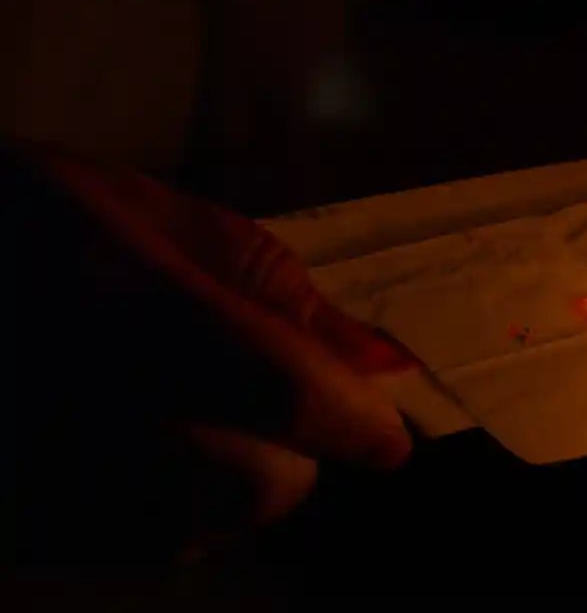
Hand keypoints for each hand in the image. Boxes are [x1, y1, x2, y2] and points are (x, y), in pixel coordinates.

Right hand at [8, 148, 415, 561]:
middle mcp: (99, 416)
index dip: (356, 423)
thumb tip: (377, 364)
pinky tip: (120, 439)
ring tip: (168, 402)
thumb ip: (276, 291)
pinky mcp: (32, 536)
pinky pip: (146, 539)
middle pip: (267, 485)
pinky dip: (165, 499)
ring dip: (229, 473)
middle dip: (290, 446)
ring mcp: (57, 492)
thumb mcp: (155, 216)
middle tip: (248, 391)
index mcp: (140, 313)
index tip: (382, 433)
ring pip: (212, 522)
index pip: (293, 399)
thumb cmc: (22, 218)